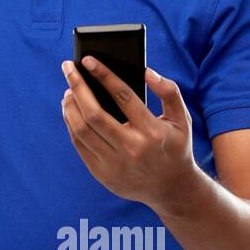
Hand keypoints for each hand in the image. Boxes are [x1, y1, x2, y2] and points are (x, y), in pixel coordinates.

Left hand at [60, 56, 197, 212]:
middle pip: (93, 113)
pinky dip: (71, 124)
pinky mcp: (102, 174)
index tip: (87, 59)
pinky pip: (79, 144)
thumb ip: (169, 92)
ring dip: (70, 105)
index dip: (103, 75)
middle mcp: (131, 148)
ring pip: (80, 129)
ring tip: (68, 90)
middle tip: (68, 68)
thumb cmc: (175, 147)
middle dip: (77, 86)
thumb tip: (147, 71)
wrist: (172, 190)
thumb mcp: (182, 119)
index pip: (122, 96)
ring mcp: (114, 164)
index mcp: (151, 131)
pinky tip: (71, 110)